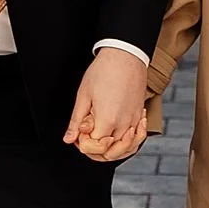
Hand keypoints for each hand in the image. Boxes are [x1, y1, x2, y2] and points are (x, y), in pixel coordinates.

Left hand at [63, 46, 149, 162]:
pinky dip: (127, 140)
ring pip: (126, 148)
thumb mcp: (83, 95)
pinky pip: (136, 137)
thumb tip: (69, 139)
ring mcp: (134, 121)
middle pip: (111, 152)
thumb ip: (77, 121)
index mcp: (107, 120)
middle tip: (87, 135)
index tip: (79, 133)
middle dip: (97, 149)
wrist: (125, 55)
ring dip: (112, 148)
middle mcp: (124, 125)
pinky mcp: (140, 115)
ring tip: (101, 137)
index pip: (95, 147)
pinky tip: (117, 131)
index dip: (84, 143)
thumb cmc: (103, 71)